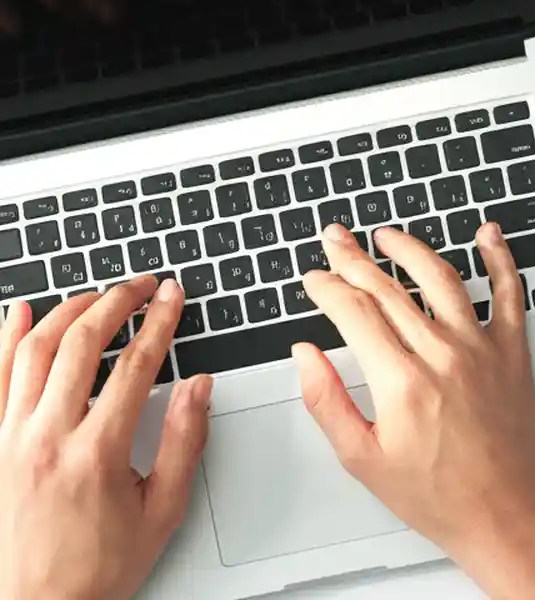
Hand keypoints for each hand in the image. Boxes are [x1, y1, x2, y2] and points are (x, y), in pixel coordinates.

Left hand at [0, 277, 212, 599]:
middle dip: (117, 301)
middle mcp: (46, 437)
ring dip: (68, 310)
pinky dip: (3, 338)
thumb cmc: (96, 566)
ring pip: (33, 350)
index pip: (135, 365)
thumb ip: (184, 442)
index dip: (160, 321)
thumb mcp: (162, 510)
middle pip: (82, 342)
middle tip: (141, 285)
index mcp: (96, 453)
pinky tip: (18, 313)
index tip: (173, 297)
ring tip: (97, 295)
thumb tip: (198, 387)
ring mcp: (9, 437)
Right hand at [296, 223, 534, 598]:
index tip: (314, 279)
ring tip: (388, 235)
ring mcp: (482, 349)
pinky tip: (489, 235)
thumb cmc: (440, 496)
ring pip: (442, 279)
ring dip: (411, 249)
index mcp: (402, 382)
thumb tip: (305, 356)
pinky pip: (509, 294)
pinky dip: (500, 260)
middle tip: (336, 239)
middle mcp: (443, 356)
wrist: (505, 514)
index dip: (328, 288)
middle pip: (390, 289)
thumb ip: (328, 401)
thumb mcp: (363, 460)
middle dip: (355, 259)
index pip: (354, 312)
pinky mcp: (513, 353)